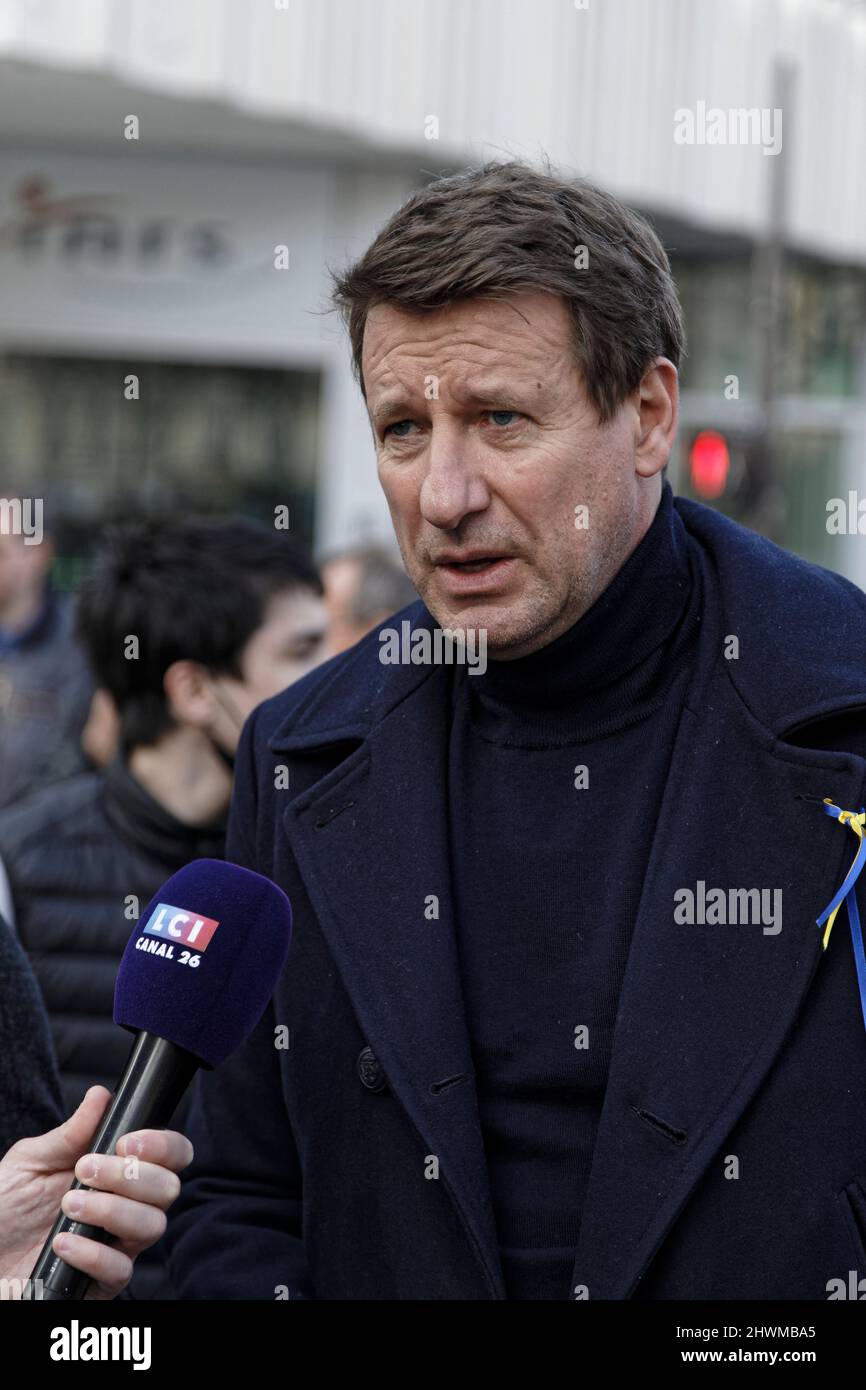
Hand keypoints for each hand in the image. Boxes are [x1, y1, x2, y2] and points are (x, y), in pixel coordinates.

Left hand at [0, 1085, 192, 1298]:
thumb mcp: (30, 1162)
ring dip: (111, 1211)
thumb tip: (100, 1096)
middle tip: (84, 1171)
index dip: (163, 1145)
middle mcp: (128, 1207)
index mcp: (118, 1172)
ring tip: (68, 1206)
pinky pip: (121, 1270)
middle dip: (129, 1176)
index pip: (172, 1155)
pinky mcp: (101, 1282)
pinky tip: (63, 1244)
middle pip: (168, 1189)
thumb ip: (69, 1134)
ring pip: (152, 1226)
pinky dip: (94, 1254)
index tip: (126, 1142)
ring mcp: (118, 1245)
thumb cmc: (5, 1209)